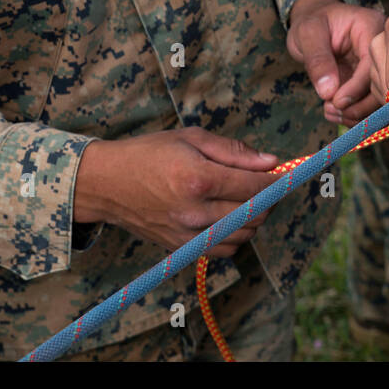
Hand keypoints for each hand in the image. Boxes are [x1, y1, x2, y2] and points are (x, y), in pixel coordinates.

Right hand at [74, 128, 278, 256]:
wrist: (105, 183)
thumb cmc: (147, 153)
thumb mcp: (191, 138)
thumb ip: (233, 151)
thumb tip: (270, 162)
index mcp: (199, 178)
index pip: (256, 187)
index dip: (276, 180)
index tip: (283, 173)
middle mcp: (195, 211)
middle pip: (254, 214)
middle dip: (268, 199)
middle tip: (264, 184)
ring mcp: (187, 234)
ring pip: (243, 236)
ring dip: (253, 219)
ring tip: (246, 200)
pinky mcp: (180, 248)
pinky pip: (223, 250)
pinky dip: (234, 237)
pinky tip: (228, 218)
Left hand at [286, 0, 385, 124]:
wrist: (314, 23)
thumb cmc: (312, 21)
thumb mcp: (308, 33)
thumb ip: (318, 60)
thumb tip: (329, 92)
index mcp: (371, 26)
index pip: (373, 63)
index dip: (357, 87)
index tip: (337, 102)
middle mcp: (382, 47)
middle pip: (382, 83)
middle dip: (360, 105)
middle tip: (333, 110)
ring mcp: (379, 65)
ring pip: (379, 98)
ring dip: (357, 113)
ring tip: (330, 113)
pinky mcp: (371, 80)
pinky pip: (370, 102)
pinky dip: (355, 113)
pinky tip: (335, 114)